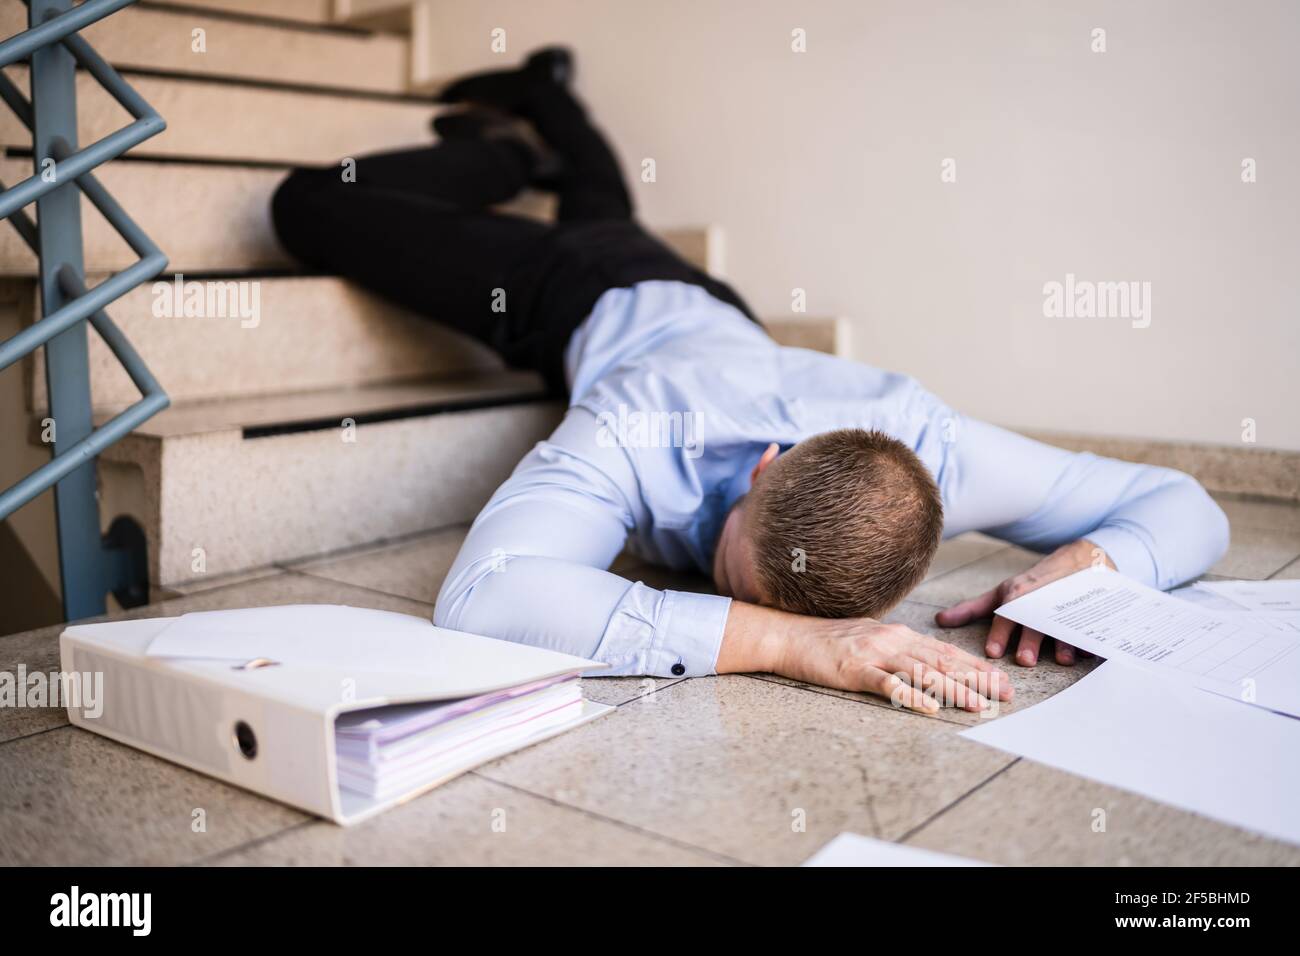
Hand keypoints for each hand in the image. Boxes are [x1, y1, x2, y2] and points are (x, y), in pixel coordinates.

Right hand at [716, 601, 1011, 714]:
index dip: (976, 666)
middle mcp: (892, 639)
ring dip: (954, 690)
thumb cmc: (828, 641)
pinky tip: (929, 708)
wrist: (789, 636)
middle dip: (977, 679)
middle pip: (942, 661)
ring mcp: (873, 653)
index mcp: (898, 634)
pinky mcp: (854, 669)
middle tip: (1004, 694)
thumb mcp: (870, 639)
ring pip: (922, 673)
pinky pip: (887, 684)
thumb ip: (898, 650)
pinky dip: (910, 696)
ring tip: (978, 705)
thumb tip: (925, 664)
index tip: (1001, 680)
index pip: (945, 651)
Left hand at [934, 539, 1113, 665]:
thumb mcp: (1001, 593)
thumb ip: (971, 609)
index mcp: (1017, 598)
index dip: (999, 634)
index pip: (1005, 616)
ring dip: (1064, 642)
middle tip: (1025, 660)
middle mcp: (1040, 602)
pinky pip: (1093, 623)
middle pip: (1034, 622)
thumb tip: (939, 620)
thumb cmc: (1032, 585)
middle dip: (1029, 640)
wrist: (1081, 560)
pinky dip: (1095, 636)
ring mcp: (1067, 606)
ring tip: (1063, 659)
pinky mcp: (1091, 609)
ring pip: (1064, 625)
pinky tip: (1094, 649)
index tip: (992, 652)